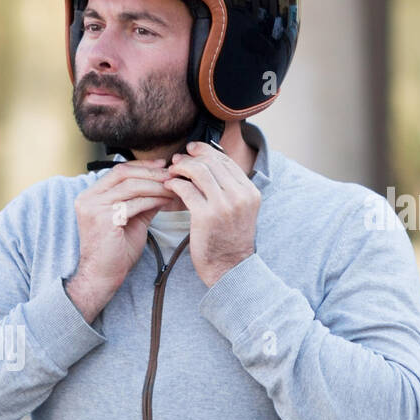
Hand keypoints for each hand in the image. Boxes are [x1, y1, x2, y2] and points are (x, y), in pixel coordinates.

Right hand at [66, 160, 177, 320]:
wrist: (102, 276)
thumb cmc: (115, 252)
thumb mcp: (131, 220)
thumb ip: (143, 201)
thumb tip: (164, 185)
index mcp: (91, 196)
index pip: (118, 171)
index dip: (142, 166)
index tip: (162, 165)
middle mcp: (88, 198)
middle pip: (123, 174)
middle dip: (151, 172)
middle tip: (172, 173)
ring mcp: (93, 208)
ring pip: (131, 186)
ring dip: (155, 185)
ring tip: (173, 187)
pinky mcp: (104, 219)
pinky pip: (134, 203)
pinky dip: (152, 199)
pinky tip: (166, 200)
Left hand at [162, 142, 260, 286]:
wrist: (229, 269)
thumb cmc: (229, 241)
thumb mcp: (239, 211)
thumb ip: (230, 190)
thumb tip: (209, 166)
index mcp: (250, 192)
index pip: (226, 161)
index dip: (206, 151)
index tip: (192, 150)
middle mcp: (240, 195)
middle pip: (212, 162)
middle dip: (191, 157)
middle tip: (177, 159)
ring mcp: (223, 205)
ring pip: (199, 172)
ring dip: (181, 168)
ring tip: (172, 171)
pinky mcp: (205, 216)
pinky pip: (186, 190)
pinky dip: (175, 184)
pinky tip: (169, 186)